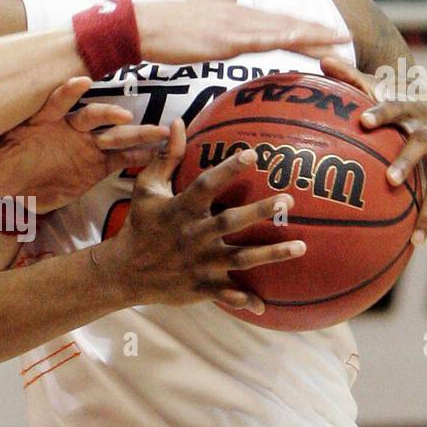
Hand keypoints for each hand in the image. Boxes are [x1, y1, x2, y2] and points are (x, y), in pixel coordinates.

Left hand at [0, 77, 167, 212]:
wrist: (17, 195)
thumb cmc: (2, 175)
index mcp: (44, 123)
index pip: (56, 101)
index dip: (68, 91)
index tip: (82, 82)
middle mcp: (69, 129)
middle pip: (92, 115)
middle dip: (108, 114)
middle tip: (123, 117)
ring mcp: (86, 145)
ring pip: (114, 134)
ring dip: (134, 132)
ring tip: (159, 132)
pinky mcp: (97, 164)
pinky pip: (121, 157)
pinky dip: (139, 155)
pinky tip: (160, 152)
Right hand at [92, 119, 305, 312]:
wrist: (125, 271)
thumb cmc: (140, 225)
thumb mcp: (147, 189)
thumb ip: (166, 157)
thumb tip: (178, 123)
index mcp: (180, 210)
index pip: (206, 185)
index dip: (228, 169)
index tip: (253, 155)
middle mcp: (192, 235)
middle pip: (230, 222)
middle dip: (259, 211)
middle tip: (287, 201)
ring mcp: (198, 263)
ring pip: (239, 258)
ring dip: (270, 254)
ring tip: (301, 247)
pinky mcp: (199, 286)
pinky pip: (225, 294)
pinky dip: (243, 300)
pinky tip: (264, 303)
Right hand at [137, 0, 351, 65]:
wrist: (146, 25)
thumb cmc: (169, 23)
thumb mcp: (203, 7)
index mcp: (238, 12)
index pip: (278, 20)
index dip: (305, 25)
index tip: (328, 32)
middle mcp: (242, 16)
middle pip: (287, 24)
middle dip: (318, 31)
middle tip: (346, 38)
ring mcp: (235, 27)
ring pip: (281, 31)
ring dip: (311, 36)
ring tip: (337, 42)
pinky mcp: (225, 40)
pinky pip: (261, 40)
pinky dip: (284, 40)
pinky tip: (301, 41)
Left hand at [320, 55, 426, 243]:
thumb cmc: (402, 116)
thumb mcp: (383, 95)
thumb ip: (353, 79)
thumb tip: (322, 57)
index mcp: (412, 110)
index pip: (396, 107)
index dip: (382, 112)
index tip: (365, 121)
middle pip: (421, 145)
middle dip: (408, 162)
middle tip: (390, 180)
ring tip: (416, 231)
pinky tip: (424, 240)